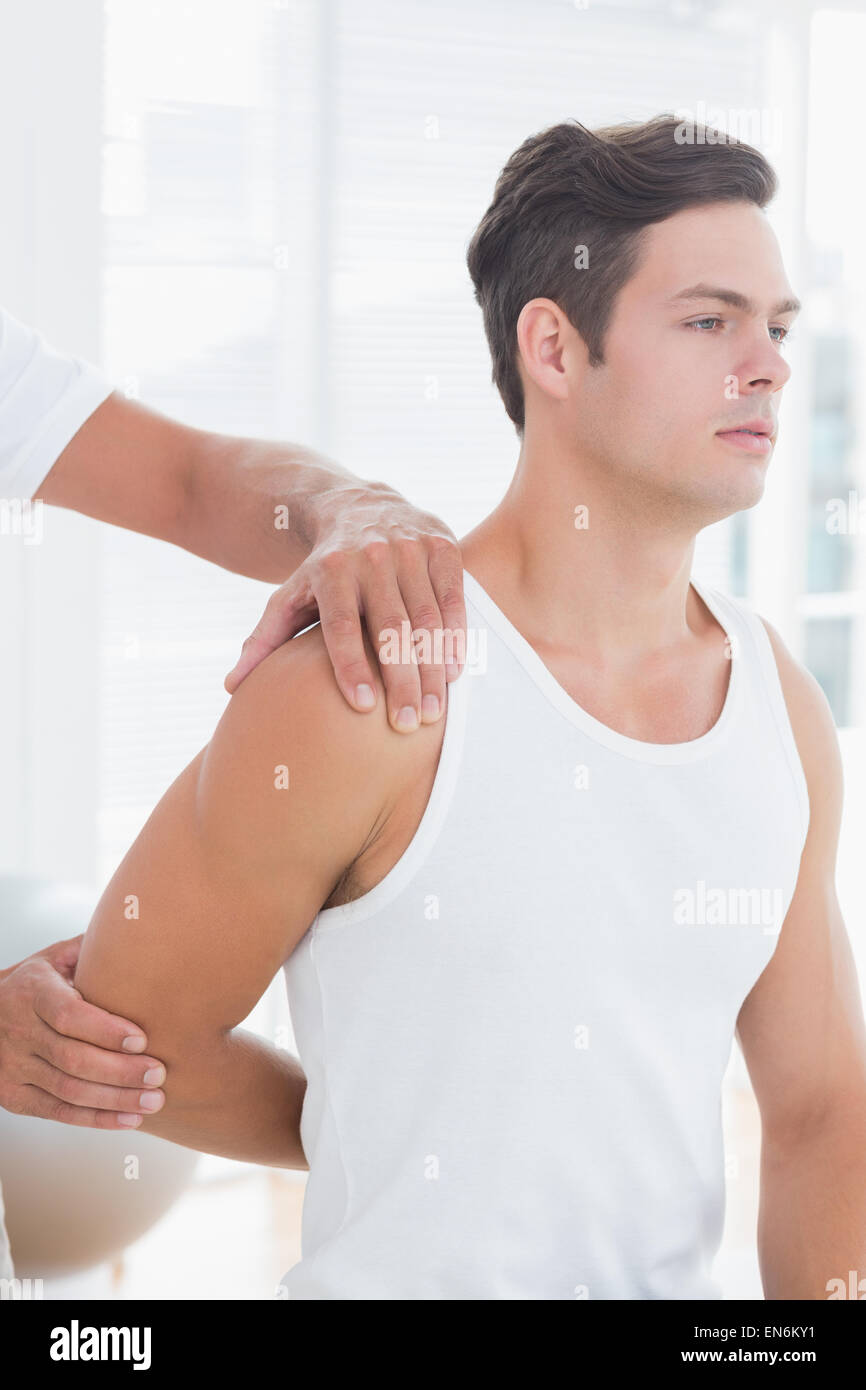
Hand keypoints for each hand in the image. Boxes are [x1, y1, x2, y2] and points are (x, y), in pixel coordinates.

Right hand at [0, 935, 165, 1128]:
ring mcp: (13, 1067)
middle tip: (159, 1075)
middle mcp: (18, 1031)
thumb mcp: (54, 959)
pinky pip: (58, 1112)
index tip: (142, 1039)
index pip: (69, 1015)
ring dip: (115, 1099)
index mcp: (32, 992)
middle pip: (72, 1058)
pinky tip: (130, 1119)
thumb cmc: (35, 984)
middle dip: (120, 1071)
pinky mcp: (14, 1096)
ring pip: (68, 1090)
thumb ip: (90, 950)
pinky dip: (96, 1119)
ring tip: (154, 1100)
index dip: (106, 1030)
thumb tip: (139, 928)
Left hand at [224, 481, 466, 732]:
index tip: (362, 708)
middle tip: (405, 724)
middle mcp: (370, 557)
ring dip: (433, 668)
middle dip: (401, 680)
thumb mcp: (290, 597)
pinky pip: (453, 597)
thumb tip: (232, 688)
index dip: (351, 666)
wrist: (360, 507)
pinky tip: (455, 673)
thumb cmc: (322, 571)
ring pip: (425, 617)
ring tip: (433, 711)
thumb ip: (264, 641)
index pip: (341, 626)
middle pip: (389, 627)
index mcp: (330, 571)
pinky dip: (457, 635)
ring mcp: (409, 549)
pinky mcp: (441, 546)